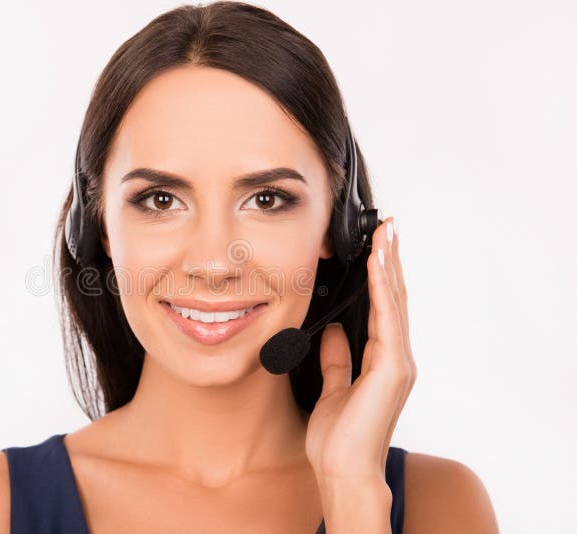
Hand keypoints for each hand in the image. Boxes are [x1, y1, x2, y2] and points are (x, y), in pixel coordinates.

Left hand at [305, 216, 415, 483]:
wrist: (342, 471)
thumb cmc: (338, 440)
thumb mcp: (332, 388)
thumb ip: (336, 358)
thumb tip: (333, 330)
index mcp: (381, 362)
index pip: (383, 309)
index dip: (381, 277)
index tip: (378, 247)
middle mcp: (395, 359)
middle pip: (393, 299)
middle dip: (390, 261)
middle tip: (388, 227)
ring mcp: (397, 363)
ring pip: (394, 304)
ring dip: (389, 266)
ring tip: (387, 234)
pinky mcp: (393, 369)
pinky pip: (387, 321)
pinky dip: (383, 291)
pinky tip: (378, 266)